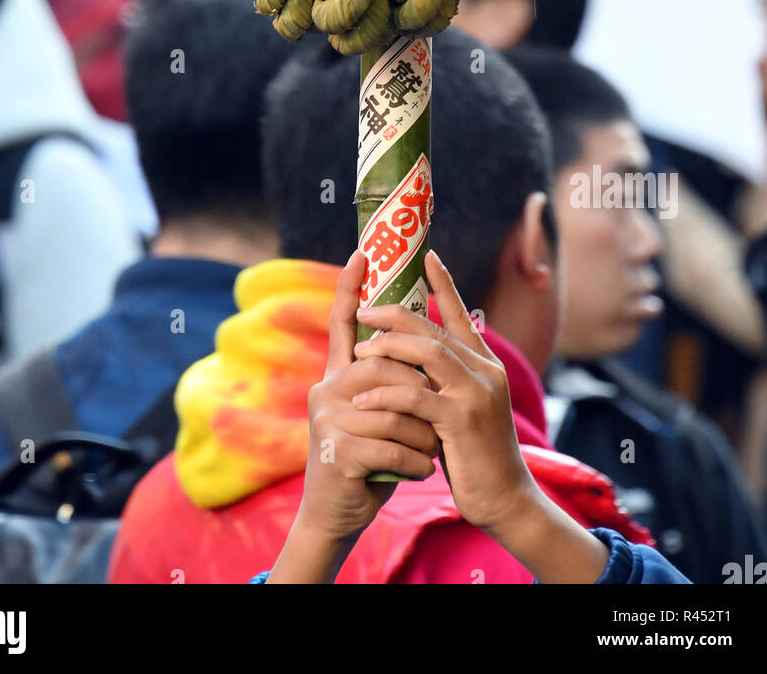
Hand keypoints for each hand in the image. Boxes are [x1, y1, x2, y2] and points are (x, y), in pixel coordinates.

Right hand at [268, 250, 436, 582]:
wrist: (339, 514)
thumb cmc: (370, 459)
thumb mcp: (381, 414)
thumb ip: (392, 380)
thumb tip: (424, 340)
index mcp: (339, 376)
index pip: (342, 323)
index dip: (349, 287)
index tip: (362, 250)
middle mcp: (327, 389)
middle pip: (386, 365)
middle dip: (423, 394)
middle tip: (440, 419)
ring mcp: (327, 419)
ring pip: (396, 406)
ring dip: (426, 434)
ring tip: (434, 452)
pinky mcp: (336, 452)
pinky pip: (394, 444)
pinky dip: (419, 461)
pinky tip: (423, 473)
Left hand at [352, 249, 535, 534]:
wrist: (506, 500)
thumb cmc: (477, 456)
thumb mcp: (463, 409)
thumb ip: (446, 381)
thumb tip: (412, 358)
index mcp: (486, 365)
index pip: (463, 314)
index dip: (445, 284)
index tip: (427, 256)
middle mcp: (485, 371)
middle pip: (435, 328)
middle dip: (395, 314)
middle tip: (363, 310)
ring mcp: (476, 394)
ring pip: (427, 353)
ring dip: (387, 348)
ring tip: (357, 352)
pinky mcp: (462, 421)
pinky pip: (415, 397)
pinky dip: (384, 395)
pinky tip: (360, 400)